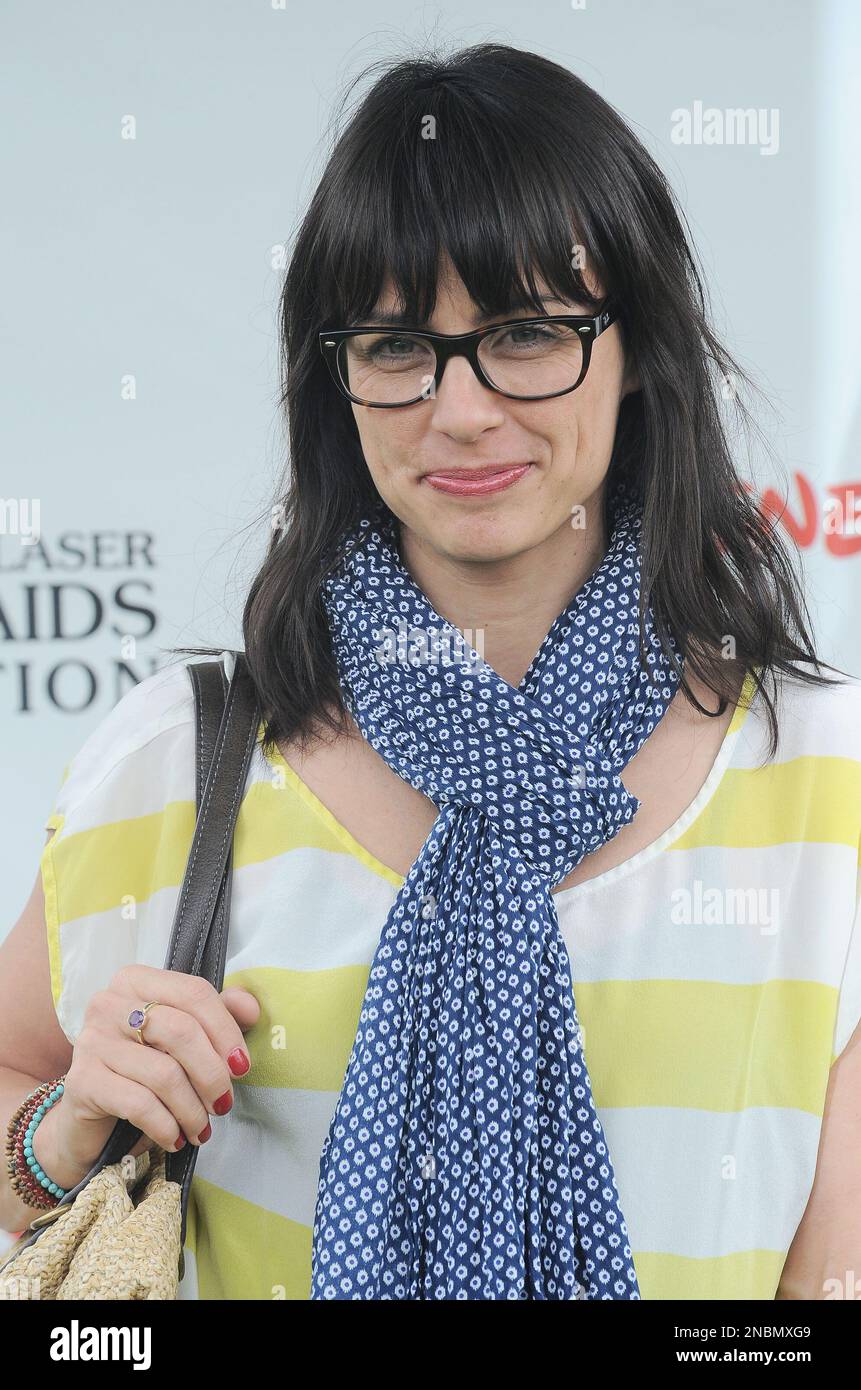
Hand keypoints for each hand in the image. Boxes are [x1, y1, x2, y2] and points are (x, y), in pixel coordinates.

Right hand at [36, 965, 259, 1186]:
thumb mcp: (185, 1038)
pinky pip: (139, 1104)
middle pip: (180, 1031)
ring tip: (201, 1129)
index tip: (243, 1067)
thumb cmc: (145, 1070)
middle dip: (212, 1074)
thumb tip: (251, 1008)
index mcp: (136, 980)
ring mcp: (91, 1041)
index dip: (226, 1030)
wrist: (89, 1121)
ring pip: (164, 1073)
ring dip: (192, 1109)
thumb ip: (219, 1014)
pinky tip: (175, 1138)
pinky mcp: (81, 1082)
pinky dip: (166, 1126)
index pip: (194, 992)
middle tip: (223, 1104)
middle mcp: (109, 1002)